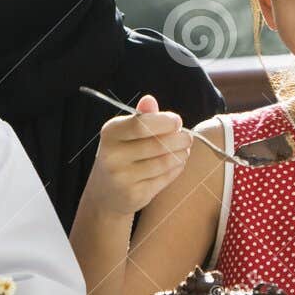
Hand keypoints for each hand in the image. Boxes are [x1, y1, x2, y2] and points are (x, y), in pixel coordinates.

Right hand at [79, 95, 192, 216]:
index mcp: (110, 133)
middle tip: (188, 137)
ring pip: (164, 162)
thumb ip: (141, 116)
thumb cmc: (122, 153)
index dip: (164, 122)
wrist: (106, 192)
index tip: (177, 122)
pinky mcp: (134, 195)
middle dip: (179, 139)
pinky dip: (176, 169)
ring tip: (184, 149)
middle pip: (157, 144)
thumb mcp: (125, 132)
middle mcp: (112, 156)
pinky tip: (178, 163)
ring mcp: (122, 178)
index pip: (140, 124)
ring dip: (180, 154)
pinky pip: (164, 178)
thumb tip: (150, 99)